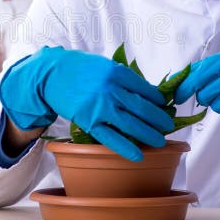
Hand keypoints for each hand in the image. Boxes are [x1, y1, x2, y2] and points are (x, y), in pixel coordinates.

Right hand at [0, 46, 172, 160]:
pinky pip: (111, 138)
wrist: (51, 75)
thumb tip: (146, 92)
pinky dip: (126, 148)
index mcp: (117, 73)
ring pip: (131, 124)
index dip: (158, 100)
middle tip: (168, 126)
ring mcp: (100, 107)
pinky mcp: (89, 121)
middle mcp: (111, 90)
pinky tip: (138, 155)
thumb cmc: (79, 68)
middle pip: (143, 108)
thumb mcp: (104, 65)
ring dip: (149, 135)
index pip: (145, 90)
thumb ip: (123, 76)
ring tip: (160, 141)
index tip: (164, 107)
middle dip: (159, 119)